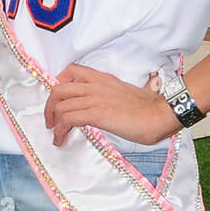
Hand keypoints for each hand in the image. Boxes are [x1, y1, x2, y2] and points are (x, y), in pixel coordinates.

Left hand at [43, 64, 178, 148]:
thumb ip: (114, 94)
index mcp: (103, 79)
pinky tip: (61, 140)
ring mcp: (95, 99)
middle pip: (58, 89)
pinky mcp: (97, 114)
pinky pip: (68, 120)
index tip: (58, 100)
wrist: (160, 114)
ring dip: (53, 123)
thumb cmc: (150, 108)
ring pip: (60, 105)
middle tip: (50, 121)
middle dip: (49, 106)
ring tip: (56, 135)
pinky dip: (60, 131)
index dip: (58, 84)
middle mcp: (95, 86)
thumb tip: (112, 104)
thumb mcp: (128, 92)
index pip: (71, 70)